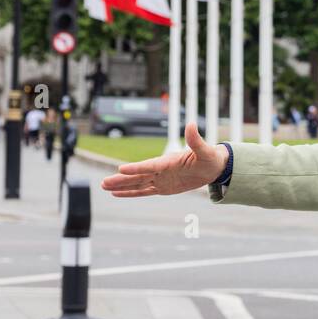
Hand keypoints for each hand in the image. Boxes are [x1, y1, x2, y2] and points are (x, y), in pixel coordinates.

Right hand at [100, 121, 227, 197]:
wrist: (213, 167)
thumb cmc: (209, 157)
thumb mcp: (205, 150)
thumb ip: (195, 139)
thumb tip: (192, 124)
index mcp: (168, 161)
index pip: (149, 165)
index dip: (136, 168)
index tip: (121, 168)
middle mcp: (161, 170)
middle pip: (138, 176)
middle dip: (121, 179)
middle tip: (103, 182)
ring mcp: (161, 179)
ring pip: (137, 183)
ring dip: (121, 186)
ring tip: (104, 186)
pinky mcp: (163, 188)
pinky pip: (145, 191)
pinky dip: (132, 193)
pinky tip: (117, 194)